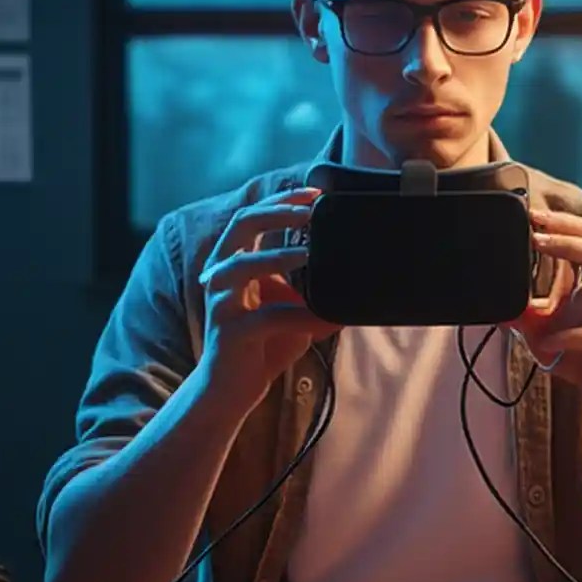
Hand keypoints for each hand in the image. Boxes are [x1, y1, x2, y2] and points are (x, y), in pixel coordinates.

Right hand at [198, 187, 339, 412]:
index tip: (316, 193)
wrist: (232, 388)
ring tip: (309, 252)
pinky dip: (298, 316)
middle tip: (308, 210)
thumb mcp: (292, 309)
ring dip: (277, 256)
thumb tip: (360, 276)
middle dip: (275, 213)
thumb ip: (313, 288)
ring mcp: (222, 302)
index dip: (282, 201)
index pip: (253, 217)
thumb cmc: (263, 343)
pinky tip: (325, 318)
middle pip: (241, 226)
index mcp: (234, 262)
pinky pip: (266, 318)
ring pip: (242, 265)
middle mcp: (221, 275)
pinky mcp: (231, 333)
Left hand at [506, 209, 581, 424]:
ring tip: (546, 330)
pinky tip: (549, 347)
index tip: (533, 215)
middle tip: (534, 236)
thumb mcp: (554, 328)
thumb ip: (533, 308)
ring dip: (562, 311)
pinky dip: (562, 339)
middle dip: (565, 239)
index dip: (564, 223)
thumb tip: (495, 295)